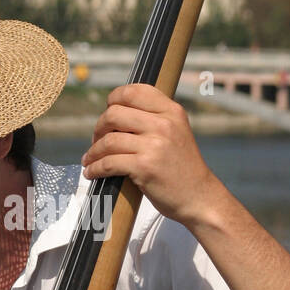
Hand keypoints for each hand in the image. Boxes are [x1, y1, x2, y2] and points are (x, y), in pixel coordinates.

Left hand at [81, 84, 212, 228]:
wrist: (199, 197)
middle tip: (96, 140)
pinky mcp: (145, 167)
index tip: (107, 111)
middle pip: (114, 114)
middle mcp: (164, 124)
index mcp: (172, 112)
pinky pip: (109, 163)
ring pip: (109, 140)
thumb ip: (154, 119)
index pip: (134, 92)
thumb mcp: (177, 132)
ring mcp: (154, 145)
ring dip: (93, 151)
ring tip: (90, 159)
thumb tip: (116, 113)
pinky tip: (92, 172)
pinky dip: (95, 168)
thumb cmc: (183, 168)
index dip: (114, 99)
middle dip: (99, 127)